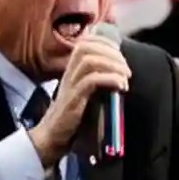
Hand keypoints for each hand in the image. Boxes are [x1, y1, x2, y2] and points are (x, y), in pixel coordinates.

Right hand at [29, 32, 130, 166]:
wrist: (52, 137)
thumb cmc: (71, 117)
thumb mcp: (82, 93)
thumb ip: (94, 80)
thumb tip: (118, 72)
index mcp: (70, 71)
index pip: (83, 43)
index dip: (104, 42)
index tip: (119, 53)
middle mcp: (68, 75)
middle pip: (87, 48)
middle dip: (111, 53)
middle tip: (126, 68)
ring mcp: (70, 86)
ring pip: (89, 61)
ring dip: (113, 65)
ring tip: (125, 77)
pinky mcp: (73, 100)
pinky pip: (91, 81)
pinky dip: (110, 79)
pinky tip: (120, 87)